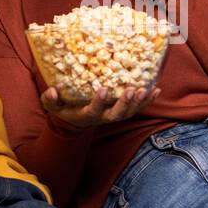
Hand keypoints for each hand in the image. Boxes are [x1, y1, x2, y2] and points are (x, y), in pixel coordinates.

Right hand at [41, 84, 161, 128]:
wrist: (76, 118)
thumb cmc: (64, 108)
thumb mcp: (53, 105)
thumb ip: (50, 99)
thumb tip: (52, 91)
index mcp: (86, 114)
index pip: (93, 111)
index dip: (99, 102)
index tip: (103, 89)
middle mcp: (103, 117)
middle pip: (116, 115)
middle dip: (125, 104)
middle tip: (131, 90)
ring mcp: (114, 115)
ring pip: (129, 113)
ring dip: (139, 102)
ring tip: (146, 89)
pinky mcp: (123, 111)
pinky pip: (137, 108)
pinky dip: (148, 101)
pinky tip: (156, 90)